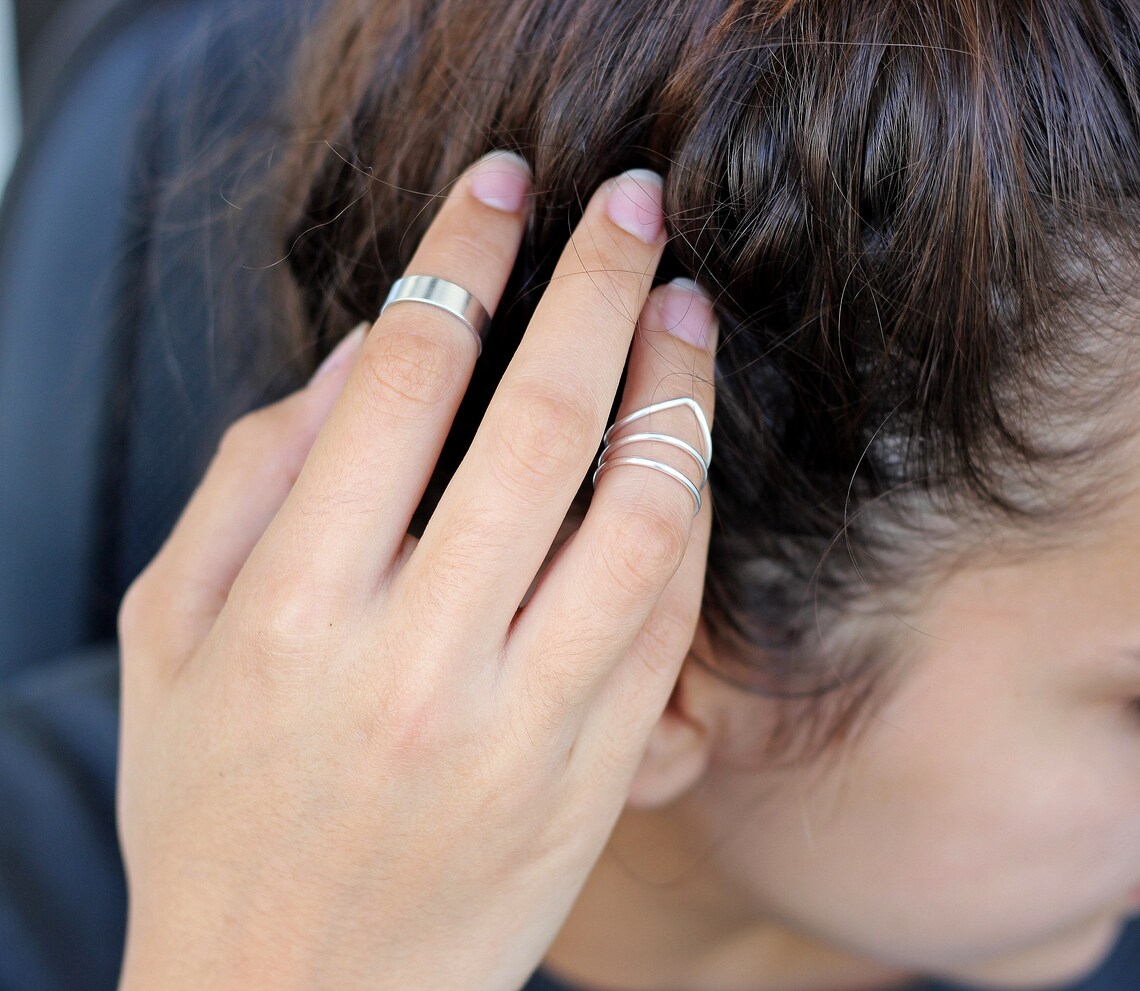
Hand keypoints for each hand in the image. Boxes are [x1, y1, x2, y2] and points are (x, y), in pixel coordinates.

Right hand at [115, 151, 717, 990]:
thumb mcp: (166, 636)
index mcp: (289, 610)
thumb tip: (365, 353)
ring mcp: (525, 722)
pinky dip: (686, 504)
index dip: (460, 258)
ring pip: (639, 511)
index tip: (500, 186)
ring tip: (683, 306)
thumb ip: (251, 477)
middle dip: (597, 283)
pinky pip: (669, 608)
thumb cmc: (217, 808)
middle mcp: (415, 660)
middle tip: (632, 205)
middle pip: (540, 418)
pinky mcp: (596, 767)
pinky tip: (682, 440)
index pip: (400, 379)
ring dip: (672, 385)